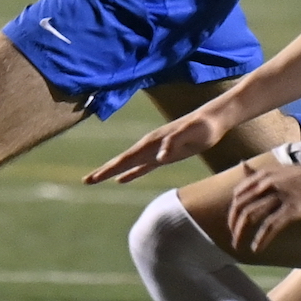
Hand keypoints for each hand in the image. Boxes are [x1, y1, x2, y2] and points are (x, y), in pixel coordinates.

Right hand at [85, 109, 232, 184]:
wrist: (214, 118)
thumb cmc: (204, 126)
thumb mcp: (191, 133)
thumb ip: (175, 141)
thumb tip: (160, 156)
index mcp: (154, 142)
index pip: (127, 158)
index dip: (109, 169)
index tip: (93, 178)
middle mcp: (151, 145)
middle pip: (123, 161)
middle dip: (104, 171)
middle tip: (86, 181)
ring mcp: (157, 150)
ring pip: (130, 164)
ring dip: (114, 172)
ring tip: (98, 179)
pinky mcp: (166, 155)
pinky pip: (143, 166)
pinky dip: (132, 173)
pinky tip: (123, 180)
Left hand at [226, 158, 300, 252]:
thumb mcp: (278, 170)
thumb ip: (259, 173)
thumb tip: (242, 166)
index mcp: (262, 174)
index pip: (238, 194)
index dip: (233, 211)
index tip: (233, 223)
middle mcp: (266, 184)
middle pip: (241, 206)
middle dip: (234, 224)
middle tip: (234, 238)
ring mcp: (278, 196)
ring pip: (250, 216)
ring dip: (241, 233)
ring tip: (238, 245)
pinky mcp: (291, 209)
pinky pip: (269, 226)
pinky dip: (261, 239)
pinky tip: (256, 248)